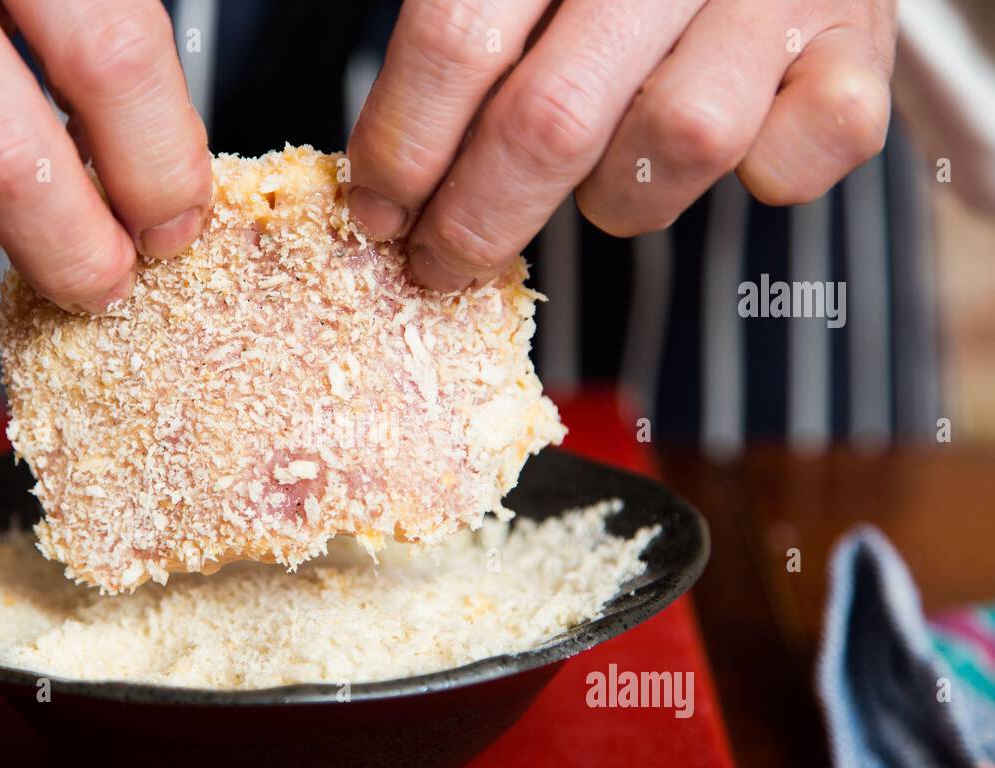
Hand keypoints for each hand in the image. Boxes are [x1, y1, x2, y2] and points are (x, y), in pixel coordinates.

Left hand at [347, 0, 896, 289]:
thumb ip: (462, 35)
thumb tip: (382, 181)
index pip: (456, 38)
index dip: (405, 145)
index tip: (379, 212)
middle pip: (550, 118)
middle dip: (478, 221)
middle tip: (442, 262)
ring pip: (676, 144)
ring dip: (615, 198)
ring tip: (595, 180)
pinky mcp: (859, 43)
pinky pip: (799, 159)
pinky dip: (758, 178)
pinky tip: (727, 150)